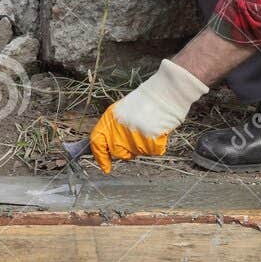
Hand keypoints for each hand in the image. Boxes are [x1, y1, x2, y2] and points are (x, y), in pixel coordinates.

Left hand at [88, 59, 207, 172]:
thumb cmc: (145, 100)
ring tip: (148, 127)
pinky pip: (152, 151)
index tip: (105, 167)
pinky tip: (157, 130)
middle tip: (136, 136)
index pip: (97, 144)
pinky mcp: (148, 144)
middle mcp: (118, 132)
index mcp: (108, 121)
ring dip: (142, 145)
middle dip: (126, 151)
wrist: (164, 94)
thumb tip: (110, 144)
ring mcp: (132, 139)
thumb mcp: (121, 110)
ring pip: (137, 153)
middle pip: (118, 153)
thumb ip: (113, 127)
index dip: (100, 157)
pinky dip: (156, 144)